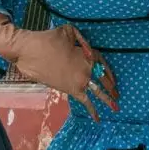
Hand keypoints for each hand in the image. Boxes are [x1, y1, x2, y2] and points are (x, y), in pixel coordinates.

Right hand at [0, 0, 117, 119]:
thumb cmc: (49, 39)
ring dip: (107, 99)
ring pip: (97, 91)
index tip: (113, 78)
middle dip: (111, 87)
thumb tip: (86, 47)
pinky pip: (84, 101)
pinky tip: (97, 118)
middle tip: (118, 94)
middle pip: (103, 79)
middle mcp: (87, 69)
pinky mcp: (70, 89)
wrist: (30, 51)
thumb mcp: (69, 31)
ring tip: (115, 107)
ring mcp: (80, 80)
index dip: (108, 71)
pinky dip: (92, 109)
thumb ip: (81, 38)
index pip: (103, 63)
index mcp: (88, 54)